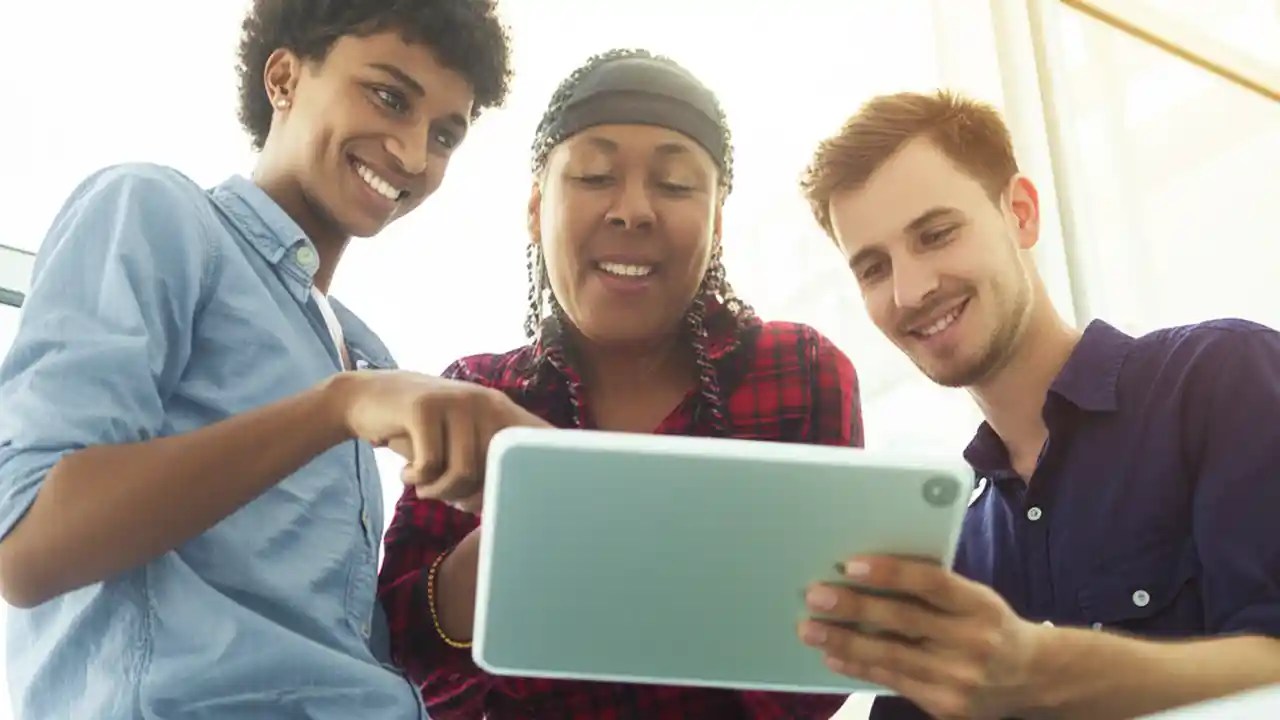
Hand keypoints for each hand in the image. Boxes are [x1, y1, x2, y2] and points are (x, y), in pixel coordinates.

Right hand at [335, 370, 548, 502]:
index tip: (557, 493)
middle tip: (451, 498)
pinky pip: (429, 467)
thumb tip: (517, 509)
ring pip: (463, 473)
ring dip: (439, 491)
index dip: (551, 465)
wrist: (365, 399)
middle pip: (498, 469)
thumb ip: (488, 465)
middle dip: (473, 496)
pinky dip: (415, 479)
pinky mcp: (423, 408)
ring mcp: (454, 401)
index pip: (539, 437)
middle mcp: (484, 401)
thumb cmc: (421, 434)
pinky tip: (406, 471)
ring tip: (424, 483)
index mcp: (501, 411)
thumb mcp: (459, 443)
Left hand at [796, 556, 1047, 719]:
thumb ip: (933, 589)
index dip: (891, 573)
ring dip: (844, 640)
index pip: (931, 583)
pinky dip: (859, 667)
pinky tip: (833, 655)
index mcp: (979, 605)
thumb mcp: (975, 598)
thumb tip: (867, 572)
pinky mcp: (946, 706)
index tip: (851, 565)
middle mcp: (972, 642)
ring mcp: (959, 678)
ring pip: (891, 656)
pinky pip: (893, 682)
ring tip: (810, 627)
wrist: (1034, 678)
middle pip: (904, 620)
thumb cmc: (990, 625)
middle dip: (854, 607)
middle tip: (815, 595)